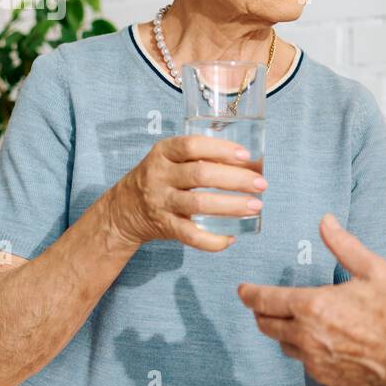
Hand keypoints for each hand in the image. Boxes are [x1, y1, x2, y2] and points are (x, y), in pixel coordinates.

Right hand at [105, 135, 266, 251]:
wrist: (124, 209)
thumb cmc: (160, 178)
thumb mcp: (170, 160)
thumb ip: (200, 158)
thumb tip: (246, 163)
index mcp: (164, 153)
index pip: (193, 145)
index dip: (221, 149)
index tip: (246, 156)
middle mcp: (160, 175)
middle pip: (201, 175)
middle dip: (236, 179)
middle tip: (261, 184)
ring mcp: (160, 201)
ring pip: (199, 204)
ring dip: (232, 206)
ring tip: (256, 206)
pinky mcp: (164, 225)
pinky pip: (190, 235)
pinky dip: (212, 240)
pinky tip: (230, 238)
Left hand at [238, 214, 385, 385]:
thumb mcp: (372, 269)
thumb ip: (343, 245)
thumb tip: (325, 221)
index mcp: (313, 305)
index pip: (265, 301)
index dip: (249, 294)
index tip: (243, 290)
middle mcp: (306, 335)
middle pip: (266, 325)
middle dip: (261, 313)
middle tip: (263, 305)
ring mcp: (314, 359)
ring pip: (284, 345)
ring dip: (284, 332)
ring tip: (296, 321)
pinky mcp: (324, 377)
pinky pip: (303, 361)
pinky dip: (305, 349)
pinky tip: (321, 340)